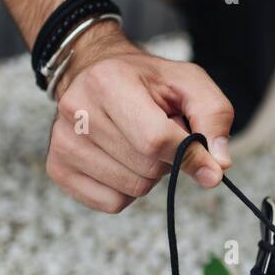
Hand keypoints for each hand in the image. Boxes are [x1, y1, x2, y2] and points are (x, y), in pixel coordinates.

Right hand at [46, 22, 232, 212]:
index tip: (206, 156)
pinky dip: (128, 190)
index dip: (189, 154)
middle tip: (159, 132)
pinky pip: (112, 203)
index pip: (156, 140)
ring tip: (139, 142)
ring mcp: (61, 142)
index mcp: (107, 82)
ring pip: (131, 189)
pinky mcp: (57, 168)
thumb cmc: (148, 81)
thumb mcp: (189, 83)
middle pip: (146, 168)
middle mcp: (76, 112)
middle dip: (166, 159)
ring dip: (149, 174)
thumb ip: (213, 118)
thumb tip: (217, 167)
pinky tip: (123, 160)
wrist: (96, 71)